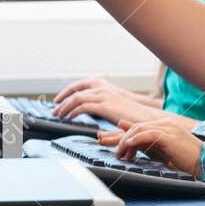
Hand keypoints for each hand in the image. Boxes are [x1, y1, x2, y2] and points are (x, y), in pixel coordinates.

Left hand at [56, 80, 192, 127]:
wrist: (149, 120)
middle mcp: (105, 88)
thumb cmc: (137, 120)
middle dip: (63, 96)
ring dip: (65, 105)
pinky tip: (69, 118)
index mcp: (108, 88)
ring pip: (78, 96)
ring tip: (58, 114)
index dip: (70, 90)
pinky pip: (83, 105)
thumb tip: (96, 119)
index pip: (84, 84)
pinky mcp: (105, 104)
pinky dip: (73, 110)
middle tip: (55, 106)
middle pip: (77, 87)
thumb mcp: (119, 112)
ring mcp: (105, 95)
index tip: (61, 99)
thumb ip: (106, 111)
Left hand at [98, 118, 202, 172]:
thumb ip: (146, 144)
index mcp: (161, 127)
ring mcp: (166, 128)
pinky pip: (148, 134)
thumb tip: (130, 141)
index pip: (136, 127)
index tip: (104, 138)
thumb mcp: (161, 151)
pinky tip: (127, 144)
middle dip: (116, 135)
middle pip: (133, 126)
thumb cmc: (186, 158)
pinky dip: (135, 139)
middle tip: (102, 140)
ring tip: (118, 152)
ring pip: (138, 129)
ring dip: (124, 141)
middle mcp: (163, 124)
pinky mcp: (169, 135)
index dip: (118, 134)